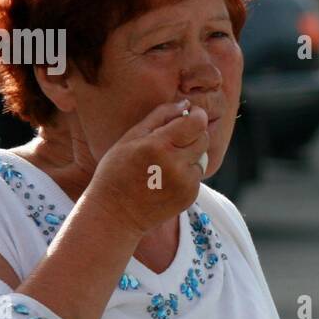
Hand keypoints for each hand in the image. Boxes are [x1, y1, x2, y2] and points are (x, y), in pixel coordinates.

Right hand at [85, 99, 208, 236]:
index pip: (196, 122)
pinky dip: (187, 172)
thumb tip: (185, 104)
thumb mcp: (130, 138)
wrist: (116, 214)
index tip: (192, 114)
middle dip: (194, 133)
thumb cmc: (117, 171)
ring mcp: (185, 183)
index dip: (197, 115)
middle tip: (175, 137)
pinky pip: (197, 175)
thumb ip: (159, 116)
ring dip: (190, 154)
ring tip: (166, 161)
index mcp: (158, 146)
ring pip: (202, 157)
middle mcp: (175, 165)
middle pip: (203, 138)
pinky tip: (166, 178)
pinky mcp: (190, 196)